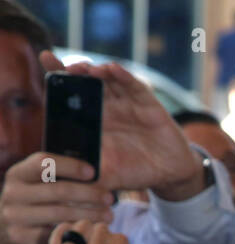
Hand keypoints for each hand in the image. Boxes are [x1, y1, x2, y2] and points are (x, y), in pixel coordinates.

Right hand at [0, 152, 112, 243]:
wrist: (4, 236)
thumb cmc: (32, 206)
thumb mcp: (36, 188)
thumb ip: (57, 179)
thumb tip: (94, 174)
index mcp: (18, 174)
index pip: (44, 162)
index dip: (71, 166)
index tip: (93, 172)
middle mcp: (13, 193)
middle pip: (59, 190)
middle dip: (89, 194)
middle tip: (110, 198)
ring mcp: (15, 216)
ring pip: (61, 214)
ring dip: (90, 215)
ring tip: (109, 216)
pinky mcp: (22, 238)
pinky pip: (56, 234)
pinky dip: (79, 232)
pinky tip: (94, 231)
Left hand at [38, 52, 203, 199]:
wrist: (169, 175)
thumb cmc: (136, 173)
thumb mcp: (106, 175)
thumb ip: (86, 174)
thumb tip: (58, 175)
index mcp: (93, 121)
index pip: (71, 95)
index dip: (57, 76)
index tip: (45, 58)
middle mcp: (108, 107)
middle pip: (86, 81)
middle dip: (72, 69)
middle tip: (60, 64)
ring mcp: (127, 103)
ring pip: (107, 79)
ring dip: (94, 70)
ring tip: (84, 69)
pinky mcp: (147, 103)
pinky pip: (133, 85)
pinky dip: (122, 76)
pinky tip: (112, 69)